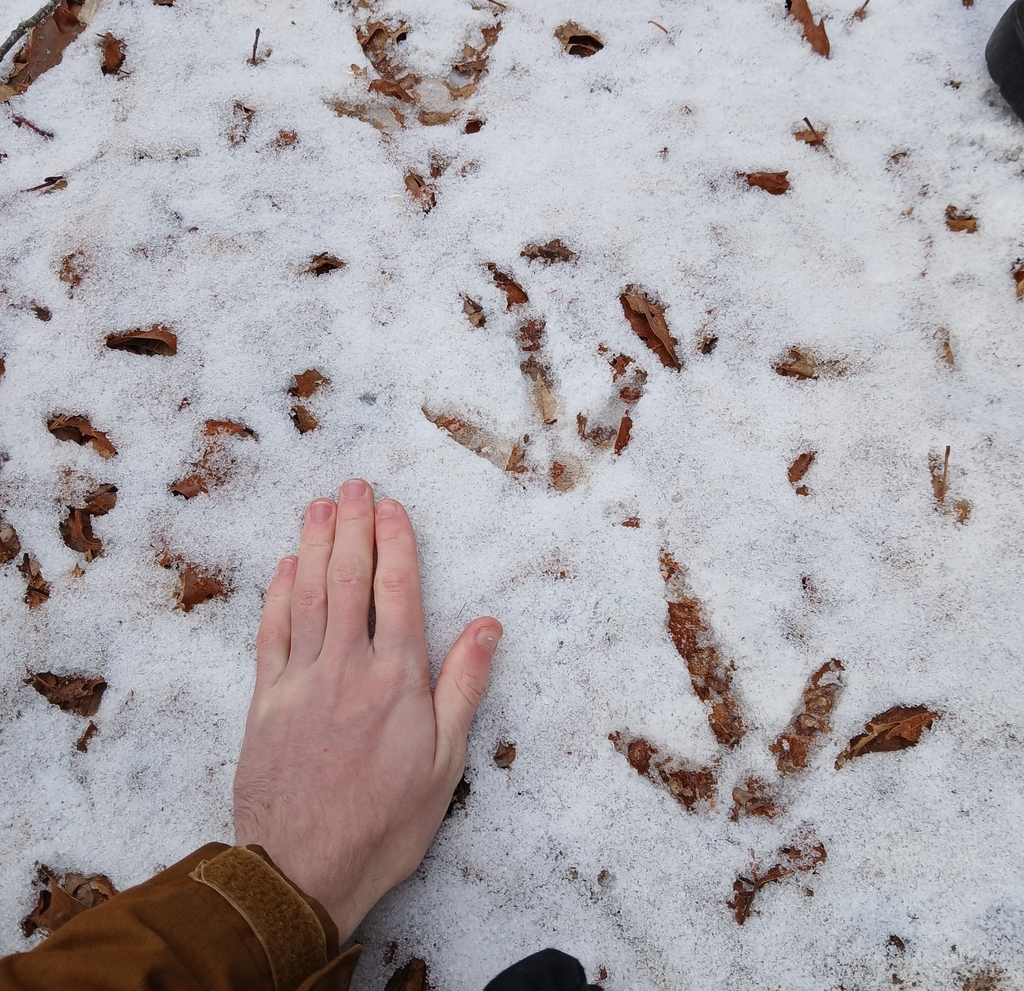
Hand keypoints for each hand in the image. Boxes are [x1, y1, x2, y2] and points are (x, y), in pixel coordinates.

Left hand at [232, 479, 501, 939]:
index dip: (394, 542)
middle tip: (352, 485)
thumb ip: (463, 686)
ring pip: (308, 596)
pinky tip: (285, 566)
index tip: (390, 505)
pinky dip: (278, 595)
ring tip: (319, 506)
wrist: (302, 870)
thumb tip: (487, 627)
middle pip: (349, 580)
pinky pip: (271, 634)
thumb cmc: (385, 822)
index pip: (397, 591)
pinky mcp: (266, 701)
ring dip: (315, 545)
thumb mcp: (445, 762)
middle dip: (352, 527)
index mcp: (396, 679)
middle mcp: (347, 667)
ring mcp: (301, 680)